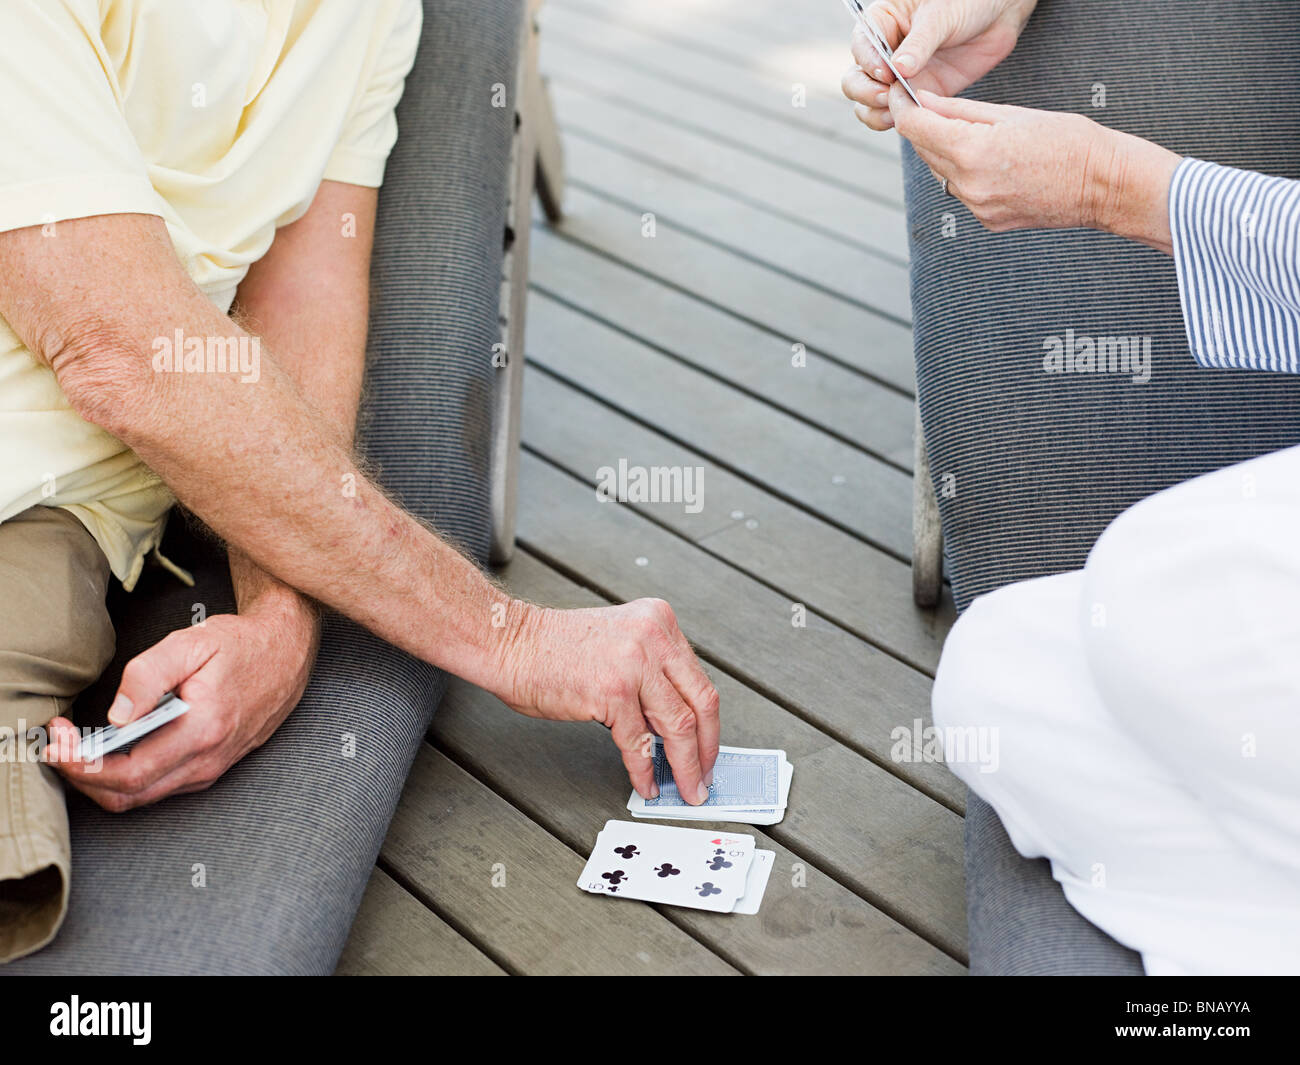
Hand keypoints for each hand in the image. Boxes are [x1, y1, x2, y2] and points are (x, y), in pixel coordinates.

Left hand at [49, 594, 319, 810]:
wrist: (287, 651)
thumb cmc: (242, 645)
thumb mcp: (190, 643)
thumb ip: (147, 676)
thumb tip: (115, 716)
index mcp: (202, 730)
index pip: (129, 773)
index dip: (83, 767)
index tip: (59, 744)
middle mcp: (209, 758)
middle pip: (130, 796)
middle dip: (84, 777)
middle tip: (62, 744)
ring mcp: (213, 767)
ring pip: (144, 796)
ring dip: (105, 778)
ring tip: (82, 743)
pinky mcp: (214, 766)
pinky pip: (162, 785)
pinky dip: (130, 775)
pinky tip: (117, 747)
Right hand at [496, 599, 720, 804]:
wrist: (509, 642)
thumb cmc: (553, 648)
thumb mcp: (620, 645)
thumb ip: (651, 674)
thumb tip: (674, 726)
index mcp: (659, 621)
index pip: (699, 679)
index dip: (709, 722)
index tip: (709, 747)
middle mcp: (653, 636)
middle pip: (700, 702)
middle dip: (707, 748)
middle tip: (705, 775)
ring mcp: (634, 663)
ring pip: (678, 725)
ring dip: (684, 765)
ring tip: (685, 788)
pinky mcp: (612, 691)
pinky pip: (638, 742)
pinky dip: (644, 770)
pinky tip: (646, 783)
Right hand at [841, 0, 1035, 129]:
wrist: (1000, 13)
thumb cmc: (967, 1)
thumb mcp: (941, 15)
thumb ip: (919, 43)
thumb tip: (897, 69)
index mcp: (883, 22)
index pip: (861, 46)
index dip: (868, 63)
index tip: (887, 73)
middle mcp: (885, 51)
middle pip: (856, 79)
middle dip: (866, 93)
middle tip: (887, 96)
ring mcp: (900, 76)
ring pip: (869, 103)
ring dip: (875, 113)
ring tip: (895, 114)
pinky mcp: (919, 94)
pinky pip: (899, 114)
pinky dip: (900, 121)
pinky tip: (912, 120)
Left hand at [890, 88, 1181, 248]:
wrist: (1104, 185)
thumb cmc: (1069, 142)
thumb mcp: (1010, 114)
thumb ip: (959, 111)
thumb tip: (924, 102)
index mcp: (973, 152)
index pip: (916, 129)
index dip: (903, 109)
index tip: (901, 96)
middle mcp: (969, 186)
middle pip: (924, 152)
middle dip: (925, 129)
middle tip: (933, 108)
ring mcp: (977, 207)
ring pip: (941, 174)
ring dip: (944, 152)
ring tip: (971, 134)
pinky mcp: (987, 221)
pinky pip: (962, 192)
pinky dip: (964, 174)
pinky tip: (989, 161)